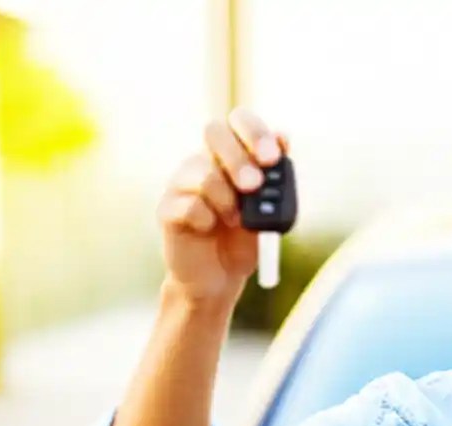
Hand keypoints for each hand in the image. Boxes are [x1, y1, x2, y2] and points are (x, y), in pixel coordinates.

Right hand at [156, 107, 288, 305]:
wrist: (221, 277)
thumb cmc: (245, 238)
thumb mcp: (270, 208)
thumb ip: (275, 177)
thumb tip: (283, 138)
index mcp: (231, 155)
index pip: (237, 120)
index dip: (254, 131)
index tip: (272, 157)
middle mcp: (204, 161)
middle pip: (214, 132)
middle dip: (239, 159)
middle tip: (254, 186)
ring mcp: (181, 183)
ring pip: (203, 173)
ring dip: (227, 199)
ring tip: (235, 220)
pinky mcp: (168, 209)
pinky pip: (188, 204)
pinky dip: (206, 219)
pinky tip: (209, 230)